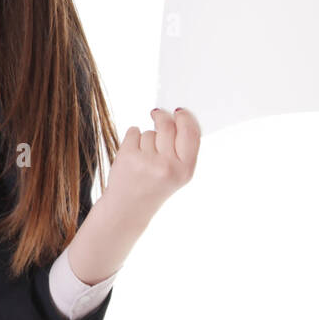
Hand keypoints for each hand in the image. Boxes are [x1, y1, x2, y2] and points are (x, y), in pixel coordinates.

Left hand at [98, 108, 201, 232]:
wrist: (128, 208)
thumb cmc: (154, 187)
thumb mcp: (178, 175)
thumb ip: (182, 150)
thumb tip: (179, 116)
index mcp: (185, 170)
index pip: (190, 133)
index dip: (185, 118)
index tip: (179, 112)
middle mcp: (167, 166)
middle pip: (167, 125)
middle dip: (162, 117)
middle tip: (156, 114)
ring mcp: (146, 162)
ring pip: (149, 132)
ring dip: (146, 138)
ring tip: (144, 156)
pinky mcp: (127, 157)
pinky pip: (133, 132)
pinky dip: (132, 137)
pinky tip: (133, 152)